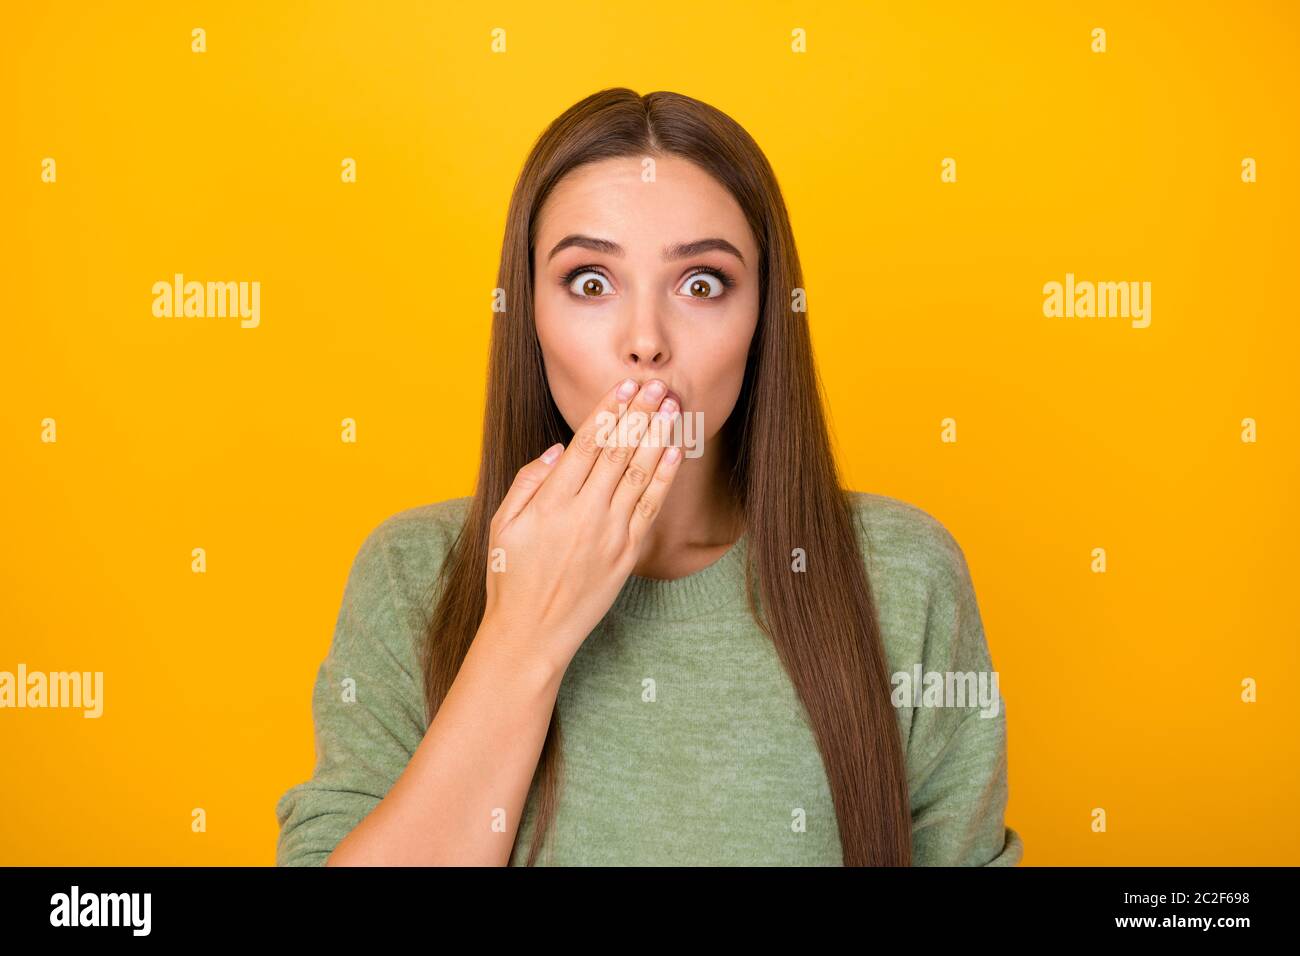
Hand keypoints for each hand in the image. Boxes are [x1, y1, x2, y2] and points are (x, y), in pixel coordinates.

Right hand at [480, 377, 682, 672]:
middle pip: (618, 451)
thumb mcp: (501, 524)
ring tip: (671, 407)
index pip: (587, 443)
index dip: (609, 410)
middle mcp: (585, 512)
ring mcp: (610, 533)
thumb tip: (560, 447)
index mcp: (552, 501)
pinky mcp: (626, 554)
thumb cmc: (510, 576)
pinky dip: (664, 477)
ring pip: (639, 473)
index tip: (625, 386)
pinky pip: (650, 507)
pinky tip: (673, 452)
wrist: (532, 632)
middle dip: (639, 414)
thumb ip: (528, 481)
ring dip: (657, 436)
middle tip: (657, 385)